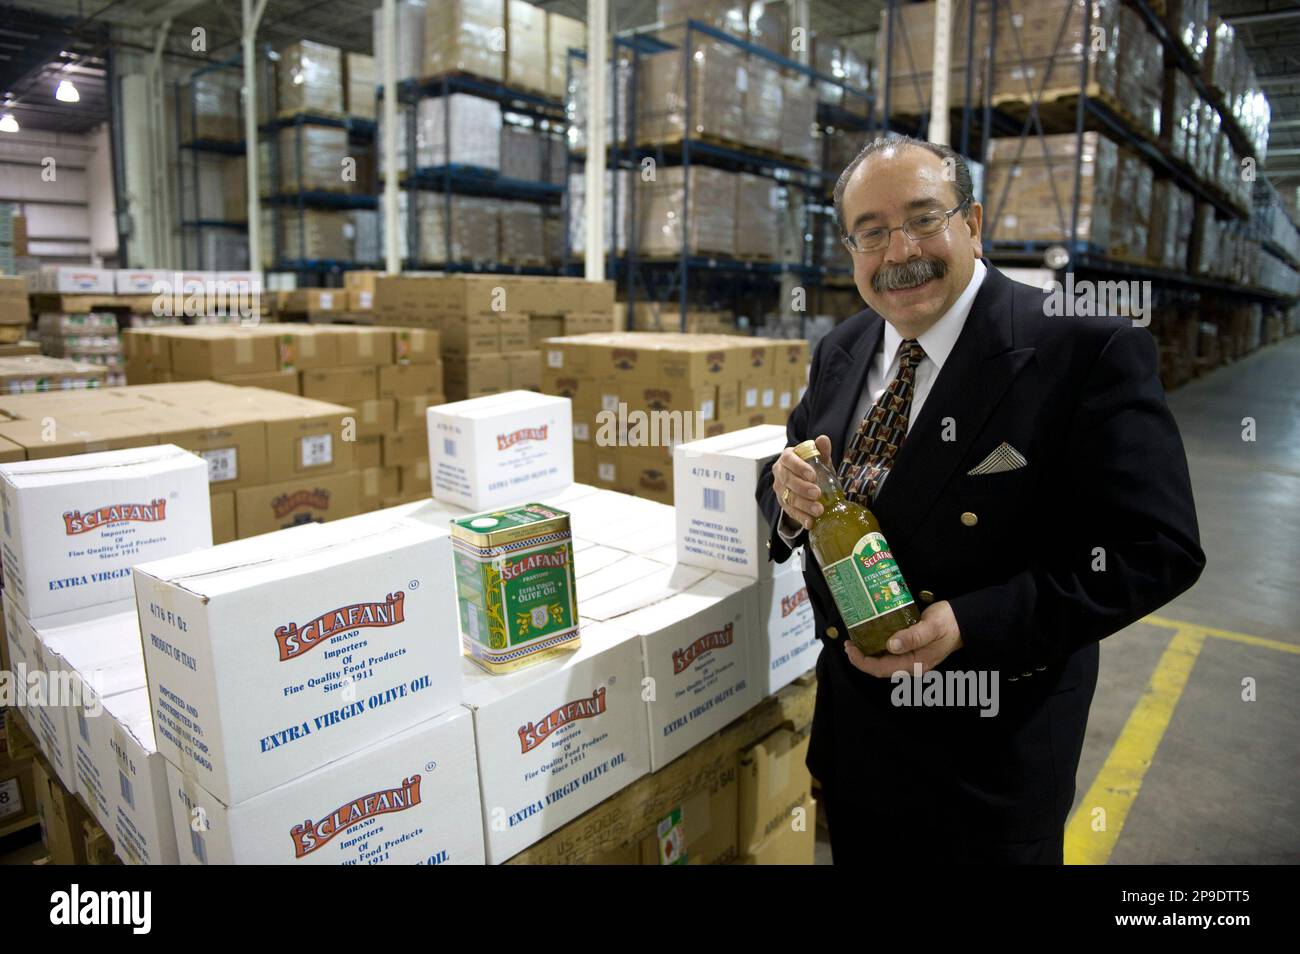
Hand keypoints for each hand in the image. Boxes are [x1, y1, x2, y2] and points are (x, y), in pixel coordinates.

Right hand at [774, 434, 832, 530]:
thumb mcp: (819, 459)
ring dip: (804, 505)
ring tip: (819, 510)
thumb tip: (823, 439)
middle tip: (817, 494)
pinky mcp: (783, 504)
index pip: (789, 460)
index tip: (813, 475)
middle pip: (788, 481)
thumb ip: (822, 450)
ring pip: (788, 497)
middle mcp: (780, 473)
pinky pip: (790, 512)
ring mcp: (779, 490)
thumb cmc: (813, 468)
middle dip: (802, 488)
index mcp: (787, 458)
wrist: (805, 482)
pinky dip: (801, 518)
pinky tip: (810, 522)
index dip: (799, 468)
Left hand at [843, 600, 962, 677]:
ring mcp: (911, 658)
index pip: (881, 669)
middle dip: (861, 658)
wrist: (963, 621)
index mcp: (915, 664)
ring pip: (883, 661)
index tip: (850, 648)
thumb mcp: (931, 627)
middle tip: (848, 643)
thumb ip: (913, 637)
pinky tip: (870, 635)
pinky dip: (877, 646)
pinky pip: (889, 653)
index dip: (862, 662)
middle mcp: (911, 665)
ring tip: (855, 640)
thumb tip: (891, 645)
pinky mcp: (911, 650)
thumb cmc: (948, 623)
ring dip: (867, 653)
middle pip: (880, 668)